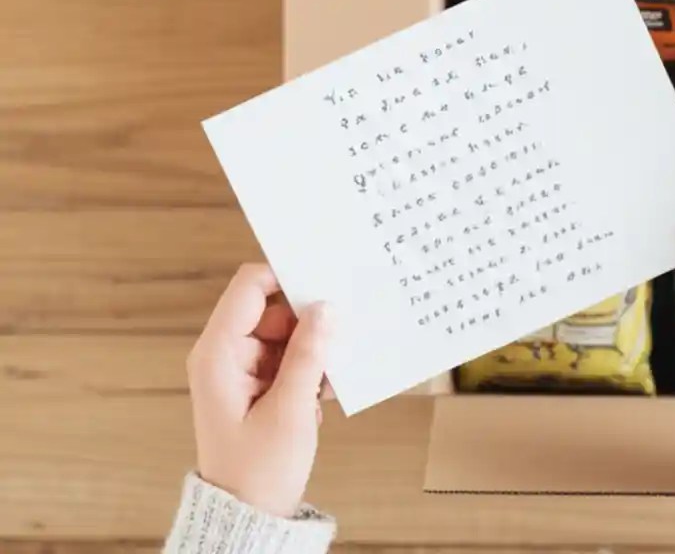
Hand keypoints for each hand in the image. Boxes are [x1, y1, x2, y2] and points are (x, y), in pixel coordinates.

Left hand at [186, 263, 329, 516]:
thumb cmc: (258, 470)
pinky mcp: (258, 384)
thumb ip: (309, 353)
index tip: (328, 280)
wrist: (249, 514)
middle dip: (310, 320)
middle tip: (342, 336)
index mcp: (218, 354)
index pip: (249, 286)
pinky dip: (310, 368)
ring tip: (328, 380)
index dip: (287, 275)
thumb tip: (326, 308)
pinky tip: (322, 395)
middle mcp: (225, 354)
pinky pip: (289, 357)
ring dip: (314, 350)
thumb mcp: (290, 409)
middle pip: (272, 308)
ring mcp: (241, 369)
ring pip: (286, 333)